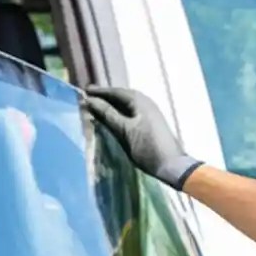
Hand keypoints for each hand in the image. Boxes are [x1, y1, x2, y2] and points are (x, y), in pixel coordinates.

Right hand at [83, 86, 202, 189]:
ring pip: (125, 105)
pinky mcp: (149, 123)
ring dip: (111, 106)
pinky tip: (111, 118)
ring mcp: (148, 113)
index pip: (116, 92)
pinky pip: (130, 113)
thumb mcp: (125, 130)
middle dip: (105, 97)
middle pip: (121, 96)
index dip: (100, 92)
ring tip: (96, 107)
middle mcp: (145, 103)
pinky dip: (118, 113)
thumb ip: (108, 114)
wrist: (171, 165)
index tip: (84, 91)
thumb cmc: (147, 147)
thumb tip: (90, 100)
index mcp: (139, 101)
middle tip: (87, 97)